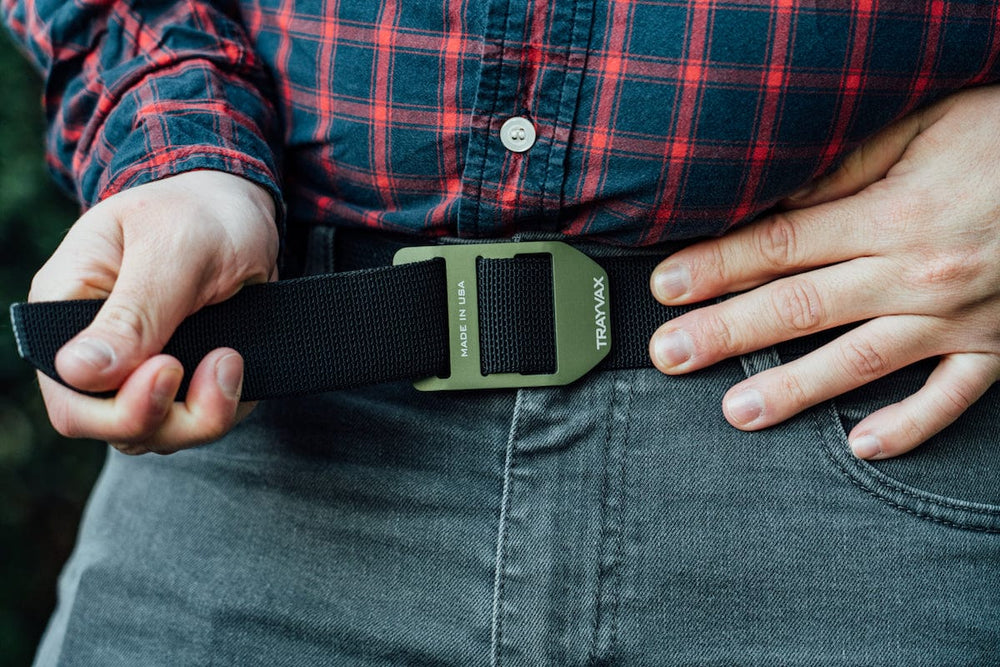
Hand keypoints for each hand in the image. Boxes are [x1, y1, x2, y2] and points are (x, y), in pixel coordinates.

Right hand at [28, 170, 278, 453]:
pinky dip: (226, 406)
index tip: (171, 367)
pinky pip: (198, 421)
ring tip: (233, 358)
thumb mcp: (172, 248)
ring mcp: (135, 372)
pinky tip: (240, 366)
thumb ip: (134, 311)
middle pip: (115, 428)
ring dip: (206, 414)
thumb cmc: (197, 214)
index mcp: (66, 309)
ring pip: (159, 434)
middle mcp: (94, 350)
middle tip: (222, 366)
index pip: (70, 396)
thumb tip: (80, 371)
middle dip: (172, 417)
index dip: (119, 405)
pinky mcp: (179, 382)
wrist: (236, 210)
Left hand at [648, 85, 999, 459]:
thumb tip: (780, 200)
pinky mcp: (995, 347)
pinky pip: (950, 399)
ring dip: (792, 388)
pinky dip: (910, 425)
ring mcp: (956, 318)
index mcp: (893, 214)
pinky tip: (864, 448)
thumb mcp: (926, 126)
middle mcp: (916, 274)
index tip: (666, 286)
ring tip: (735, 411)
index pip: (781, 246)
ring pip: (858, 362)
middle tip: (670, 353)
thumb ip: (849, 166)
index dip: (716, 266)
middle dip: (725, 332)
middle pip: (800, 308)